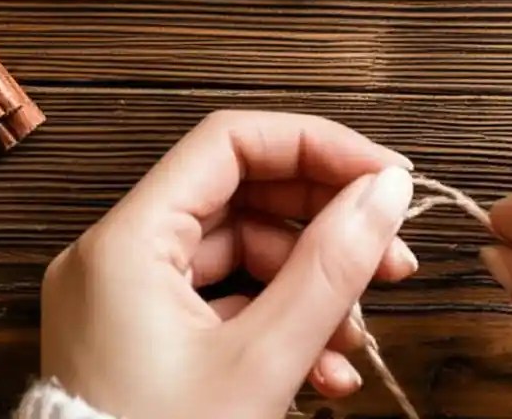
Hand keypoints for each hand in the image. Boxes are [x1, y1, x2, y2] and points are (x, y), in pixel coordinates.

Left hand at [39, 111, 416, 418]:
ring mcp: (130, 301)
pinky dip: (280, 325)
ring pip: (243, 257)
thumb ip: (330, 266)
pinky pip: (226, 306)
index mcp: (127, 244)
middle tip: (392, 254)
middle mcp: (119, 259)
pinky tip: (324, 368)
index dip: (316, 147)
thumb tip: (385, 192)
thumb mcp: (262, 362)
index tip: (382, 176)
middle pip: (243, 198)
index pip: (231, 143)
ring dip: (313, 288)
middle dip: (327, 226)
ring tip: (357, 335)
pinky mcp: (147, 340)